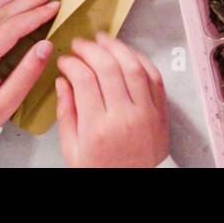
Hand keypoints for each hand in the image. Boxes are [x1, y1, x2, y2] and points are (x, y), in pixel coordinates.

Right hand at [55, 33, 168, 166]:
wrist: (135, 182)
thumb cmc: (102, 168)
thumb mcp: (73, 149)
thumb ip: (66, 114)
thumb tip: (62, 82)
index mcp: (98, 128)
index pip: (84, 81)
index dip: (72, 64)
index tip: (65, 61)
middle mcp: (124, 116)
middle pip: (109, 68)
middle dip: (91, 49)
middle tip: (80, 43)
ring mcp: (146, 111)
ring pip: (133, 66)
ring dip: (117, 47)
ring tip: (103, 39)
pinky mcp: (161, 109)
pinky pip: (154, 76)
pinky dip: (140, 59)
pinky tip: (127, 53)